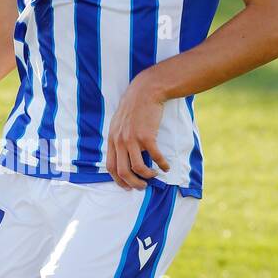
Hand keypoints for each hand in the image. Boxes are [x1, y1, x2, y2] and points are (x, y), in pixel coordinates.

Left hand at [105, 71, 169, 189]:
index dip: (118, 180)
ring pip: (137, 167)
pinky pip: (155, 156)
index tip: (127, 186)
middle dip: (133, 183)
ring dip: (147, 176)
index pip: (111, 167)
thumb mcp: (119, 122)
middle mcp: (120, 141)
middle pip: (123, 171)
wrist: (146, 91)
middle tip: (142, 186)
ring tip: (154, 176)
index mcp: (112, 139)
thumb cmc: (134, 106)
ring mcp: (133, 139)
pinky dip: (162, 164)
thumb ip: (119, 138)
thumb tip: (124, 154)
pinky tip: (166, 166)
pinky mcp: (147, 136)